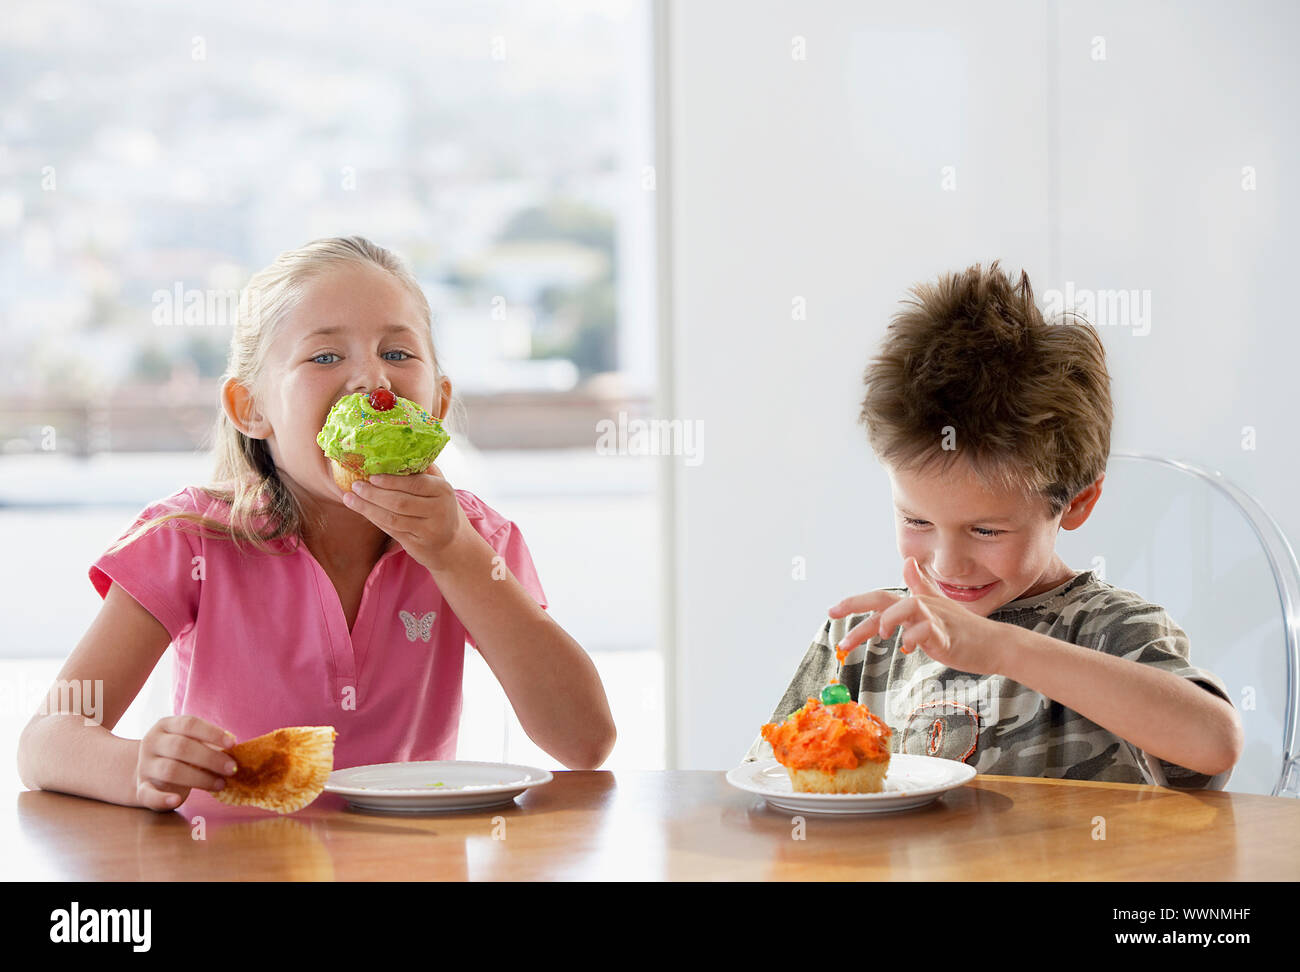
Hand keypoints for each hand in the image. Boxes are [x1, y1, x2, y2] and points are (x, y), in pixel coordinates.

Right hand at [136, 715, 237, 810]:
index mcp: (165, 725)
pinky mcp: (141, 789)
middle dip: (210, 758)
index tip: (233, 744)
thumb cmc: (180, 754)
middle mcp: (152, 743)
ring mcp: (145, 766)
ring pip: (171, 770)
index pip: (189, 724)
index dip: (212, 733)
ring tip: (221, 784)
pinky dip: (162, 799)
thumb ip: (209, 743)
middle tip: (232, 769)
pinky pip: (149, 795)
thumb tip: (235, 751)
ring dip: (200, 779)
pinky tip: (177, 800)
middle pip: (181, 747)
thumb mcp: (190, 741)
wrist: (149, 772)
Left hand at [342, 463, 466, 570]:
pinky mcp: (418, 543)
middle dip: (374, 494)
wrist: (450, 542)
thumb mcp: (436, 488)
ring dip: (368, 508)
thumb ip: (422, 471)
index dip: (391, 480)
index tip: (371, 475)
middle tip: (355, 485)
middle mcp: (439, 510)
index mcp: (443, 490)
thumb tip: (393, 449)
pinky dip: (375, 519)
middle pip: (400, 501)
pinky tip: (363, 511)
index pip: (415, 483)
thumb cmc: (437, 508)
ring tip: (350, 498)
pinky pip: (391, 530)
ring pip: (392, 518)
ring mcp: (429, 529)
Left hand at [827, 557, 1005, 674]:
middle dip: (856, 605)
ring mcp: (935, 619)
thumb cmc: (963, 629)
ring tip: (882, 633)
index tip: (832, 611)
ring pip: (907, 608)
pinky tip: (906, 648)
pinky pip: (927, 631)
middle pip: (884, 599)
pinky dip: (914, 637)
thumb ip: (919, 586)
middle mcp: (922, 606)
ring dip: (889, 619)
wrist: (995, 644)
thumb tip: (907, 561)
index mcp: (915, 603)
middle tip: (832, 616)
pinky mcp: (948, 635)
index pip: (879, 598)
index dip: (854, 602)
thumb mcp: (936, 607)